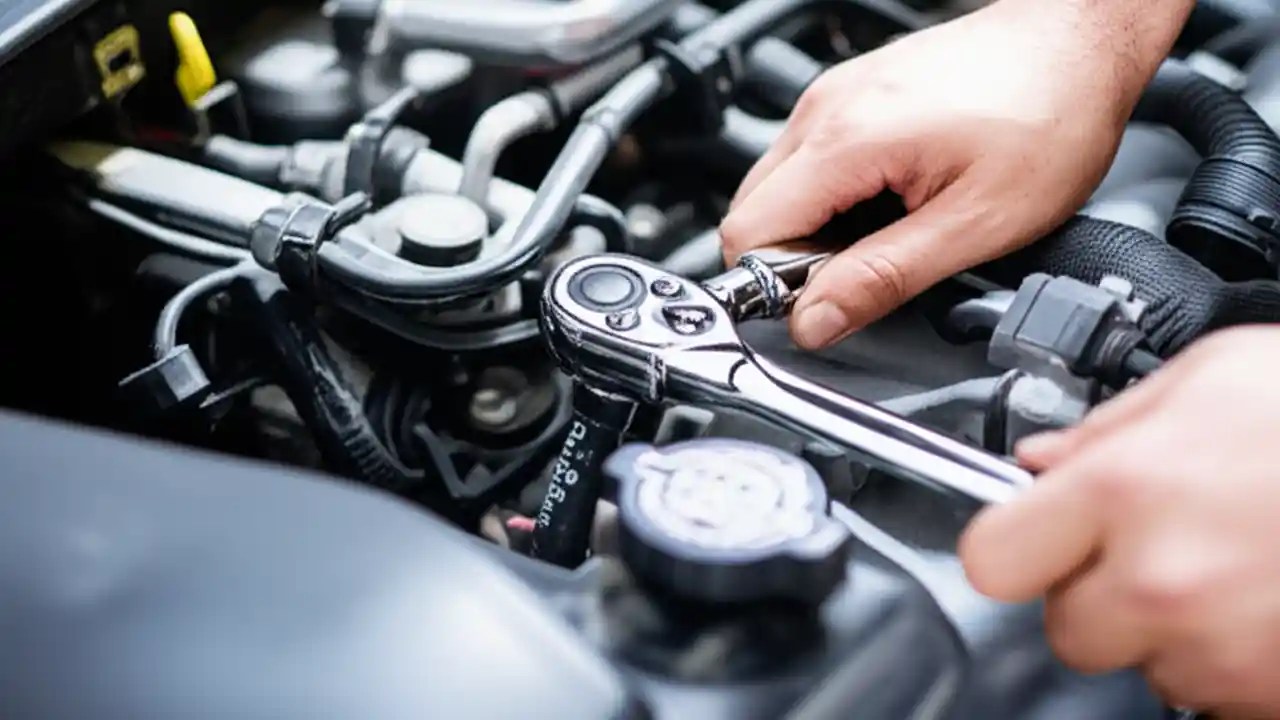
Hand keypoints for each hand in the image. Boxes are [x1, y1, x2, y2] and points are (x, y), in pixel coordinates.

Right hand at [719, 0, 1190, 349]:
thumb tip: (814, 321)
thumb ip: (883, 278)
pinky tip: (888, 202)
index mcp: (846, 141)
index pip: (747, 235)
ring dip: (813, 229)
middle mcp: (826, 110)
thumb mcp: (976, 223)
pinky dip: (831, 197)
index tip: (824, 305)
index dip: (774, 286)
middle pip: (751, 212)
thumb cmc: (1050, 115)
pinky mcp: (851, 94)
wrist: (1080, 42)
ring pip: (776, 188)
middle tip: (863, 275)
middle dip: (791, 261)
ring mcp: (834, 96)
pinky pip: (807, 161)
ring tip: (885, 235)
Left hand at [959, 326, 1279, 718]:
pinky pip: (1215, 692)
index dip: (1011, 545)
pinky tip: (1265, 595)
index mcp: (1127, 490)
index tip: (1031, 535)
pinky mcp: (1272, 690)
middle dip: (1095, 592)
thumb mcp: (1209, 377)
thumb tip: (1041, 462)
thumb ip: (1107, 428)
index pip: (994, 559)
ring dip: (1169, 626)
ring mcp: (1224, 648)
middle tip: (1149, 546)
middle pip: (1065, 628)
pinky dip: (1230, 654)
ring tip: (1231, 561)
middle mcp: (1166, 580)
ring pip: (1144, 666)